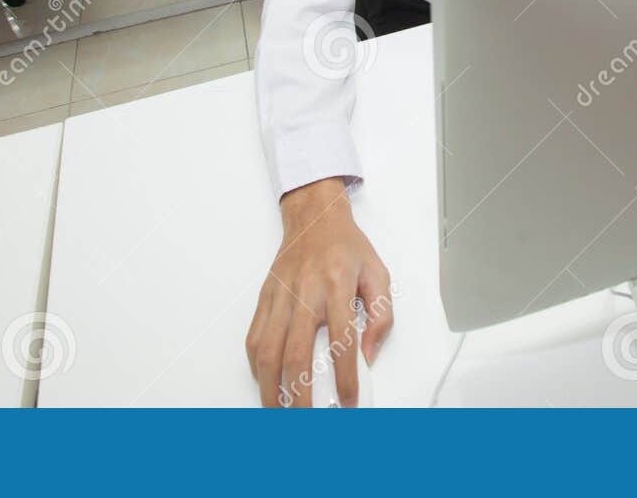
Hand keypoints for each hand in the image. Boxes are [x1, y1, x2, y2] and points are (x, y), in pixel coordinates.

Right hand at [244, 178, 392, 407]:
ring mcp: (281, 295)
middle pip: (296, 353)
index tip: (348, 404)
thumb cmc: (348, 247)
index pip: (342, 340)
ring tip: (278, 412)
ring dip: (270, 387)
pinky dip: (257, 365)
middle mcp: (306, 292)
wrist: (314, 215)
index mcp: (339, 285)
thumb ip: (381, 316)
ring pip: (268, 350)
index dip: (345, 377)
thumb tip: (368, 356)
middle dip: (300, 394)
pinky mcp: (265, 297)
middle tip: (305, 420)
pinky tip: (265, 381)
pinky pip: (255, 336)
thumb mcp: (378, 274)